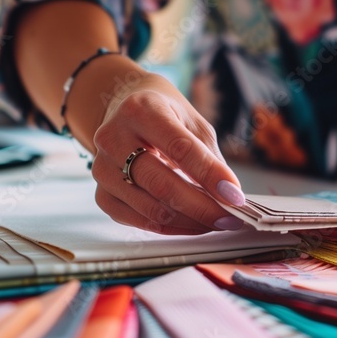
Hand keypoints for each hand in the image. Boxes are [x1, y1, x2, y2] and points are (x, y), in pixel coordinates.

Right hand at [86, 72, 246, 234]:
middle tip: (229, 218)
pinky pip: (139, 220)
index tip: (234, 196)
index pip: (179, 148)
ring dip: (190, 221)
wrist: (125, 111)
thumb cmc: (164, 116)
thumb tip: (228, 196)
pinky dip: (171, 227)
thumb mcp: (192, 122)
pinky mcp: (102, 194)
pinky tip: (192, 224)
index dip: (210, 175)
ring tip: (215, 221)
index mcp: (141, 110)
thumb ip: (208, 157)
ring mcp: (102, 168)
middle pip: (161, 183)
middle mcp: (114, 137)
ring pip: (151, 208)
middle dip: (202, 207)